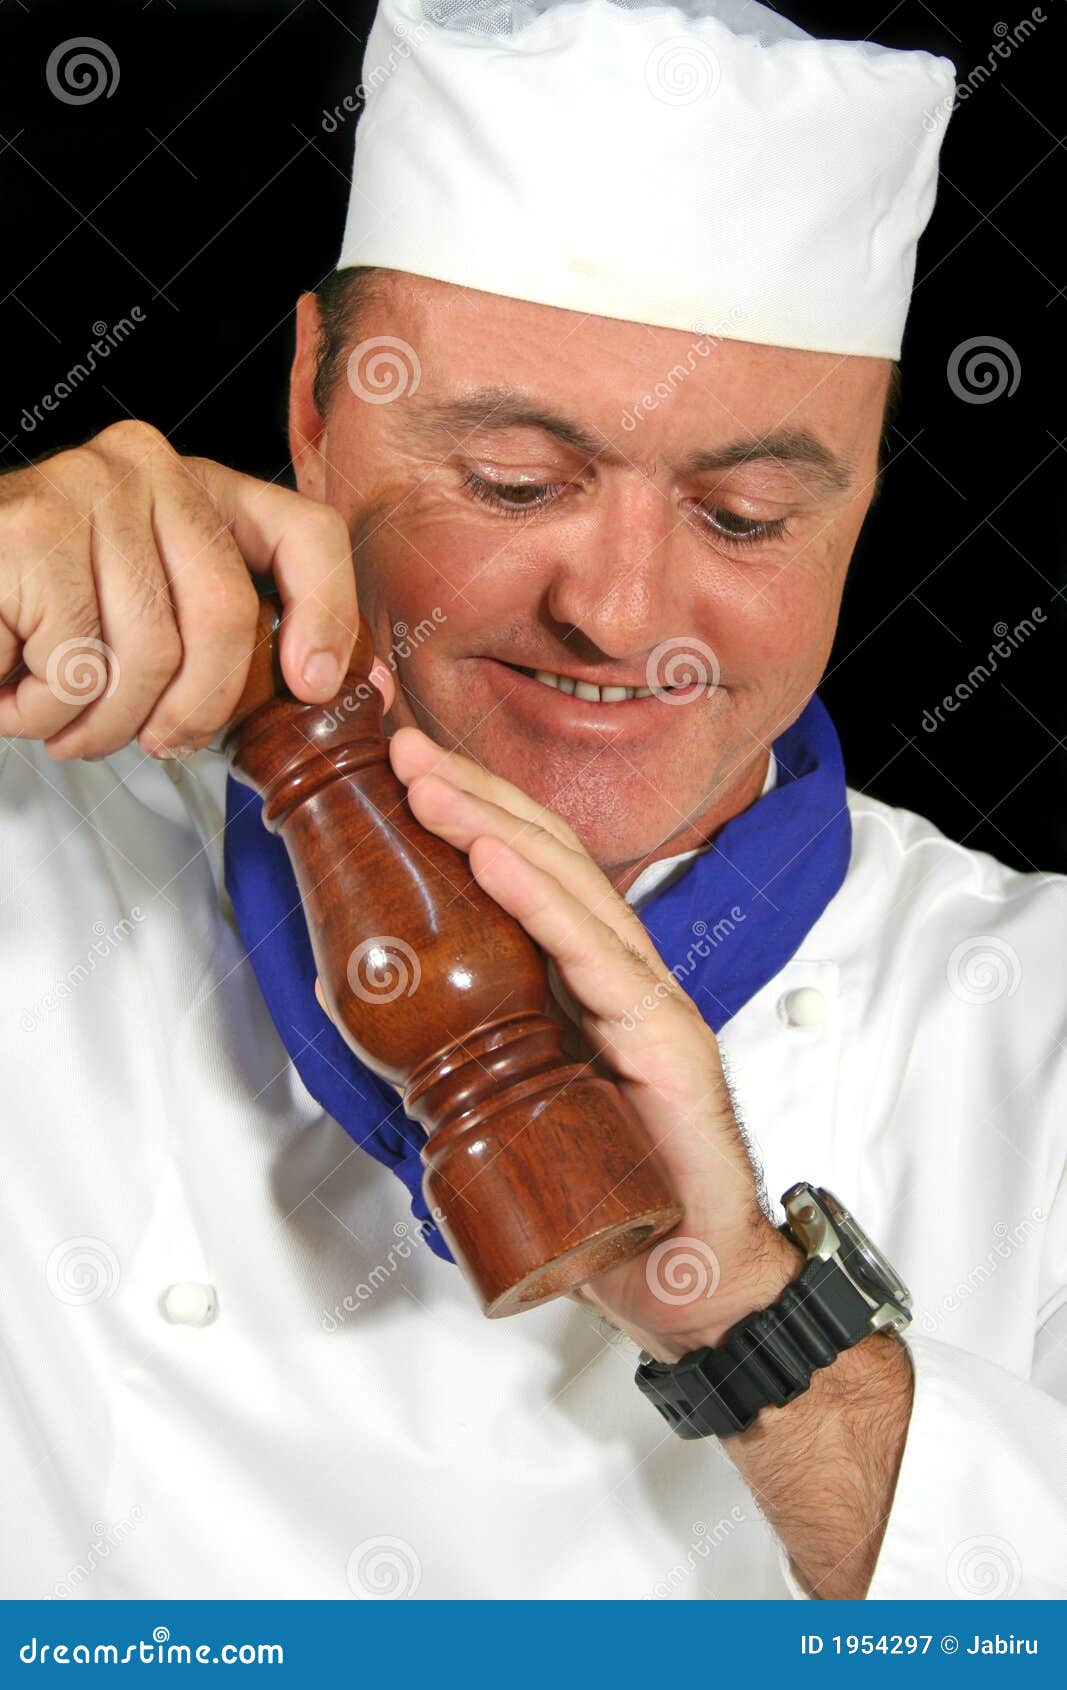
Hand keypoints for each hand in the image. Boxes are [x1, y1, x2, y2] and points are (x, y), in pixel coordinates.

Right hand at [0, 420, 392, 759]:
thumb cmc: (44, 620)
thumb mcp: (153, 613)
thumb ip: (230, 635)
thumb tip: (334, 681)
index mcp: (198, 486)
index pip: (306, 531)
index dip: (329, 615)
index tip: (312, 687)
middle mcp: (149, 469)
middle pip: (228, 614)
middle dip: (194, 709)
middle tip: (156, 742)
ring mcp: (87, 491)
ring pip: (148, 656)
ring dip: (101, 722)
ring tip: (63, 715)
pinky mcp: (30, 533)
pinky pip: (75, 668)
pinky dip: (41, 711)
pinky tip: (14, 686)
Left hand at [387, 724, 800, 1360]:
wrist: (692, 1273)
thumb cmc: (616, 1190)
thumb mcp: (522, 1104)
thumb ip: (477, 1051)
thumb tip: (391, 1022)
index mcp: (584, 982)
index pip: (530, 873)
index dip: (472, 814)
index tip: (405, 769)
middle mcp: (619, 975)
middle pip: (546, 858)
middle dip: (471, 794)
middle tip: (401, 744)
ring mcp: (648, 1001)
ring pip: (570, 889)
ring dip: (491, 826)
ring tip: (427, 782)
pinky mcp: (667, 1042)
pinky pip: (598, 960)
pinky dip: (543, 902)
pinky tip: (496, 860)